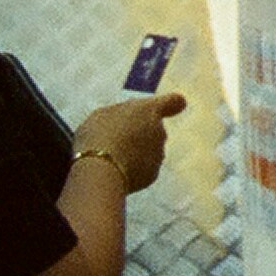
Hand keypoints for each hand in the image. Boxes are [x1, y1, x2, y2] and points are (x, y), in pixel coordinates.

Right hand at [72, 93, 186, 192]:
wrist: (101, 168)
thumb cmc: (98, 136)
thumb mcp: (102, 115)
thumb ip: (120, 114)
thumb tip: (126, 120)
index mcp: (149, 110)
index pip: (173, 101)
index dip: (172, 104)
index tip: (177, 106)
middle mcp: (160, 131)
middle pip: (154, 130)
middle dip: (140, 135)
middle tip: (116, 141)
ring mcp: (159, 154)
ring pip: (149, 151)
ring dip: (135, 154)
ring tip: (111, 159)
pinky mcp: (153, 174)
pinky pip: (143, 170)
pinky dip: (132, 171)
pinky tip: (115, 172)